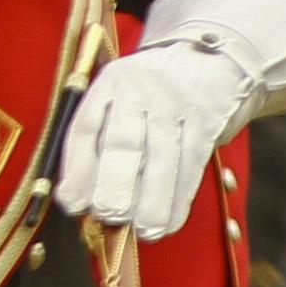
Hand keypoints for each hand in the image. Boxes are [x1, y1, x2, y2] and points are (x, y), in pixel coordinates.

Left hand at [53, 40, 242, 239]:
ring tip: (144, 230)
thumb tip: (78, 201)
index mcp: (107, 85)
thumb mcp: (119, 98)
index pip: (85, 128)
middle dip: (114, 183)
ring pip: (161, 158)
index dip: (77, 169)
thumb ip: (99, 140)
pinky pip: (191, 163)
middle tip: (109, 215)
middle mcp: (138, 91)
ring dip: (151, 200)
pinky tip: (170, 221)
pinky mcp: (207, 120)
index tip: (72, 204)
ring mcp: (175, 105)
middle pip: (123, 142)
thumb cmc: (152, 94)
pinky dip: (179, 197)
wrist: (213, 56)